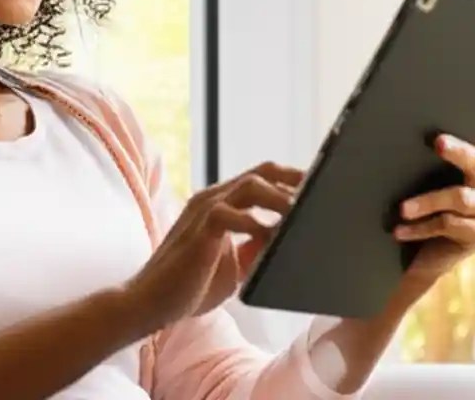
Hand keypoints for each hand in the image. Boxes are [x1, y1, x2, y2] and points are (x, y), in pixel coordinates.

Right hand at [121, 162, 304, 331]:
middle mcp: (213, 199)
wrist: (153, 303)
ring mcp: (204, 211)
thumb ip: (257, 246)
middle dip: (295, 180)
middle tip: (321, 194)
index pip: (263, 177)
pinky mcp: (199, 229)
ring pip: (250, 185)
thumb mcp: (236, 263)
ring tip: (301, 215)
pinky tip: (269, 236)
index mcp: (222, 203)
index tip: (320, 191)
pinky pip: (229, 213)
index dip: (292, 180)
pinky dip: (254, 222)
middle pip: (262, 172)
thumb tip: (287, 237)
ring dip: (281, 198)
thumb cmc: (192, 284)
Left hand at [392, 64, 474, 284]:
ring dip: (425, 202)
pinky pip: (448, 225)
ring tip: (401, 209)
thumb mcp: (410, 174)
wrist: (414, 252)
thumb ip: (409, 151)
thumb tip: (373, 117)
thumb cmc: (411, 204)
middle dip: (457, 150)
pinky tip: (398, 230)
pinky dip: (420, 227)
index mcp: (472, 156)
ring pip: (458, 198)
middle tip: (436, 141)